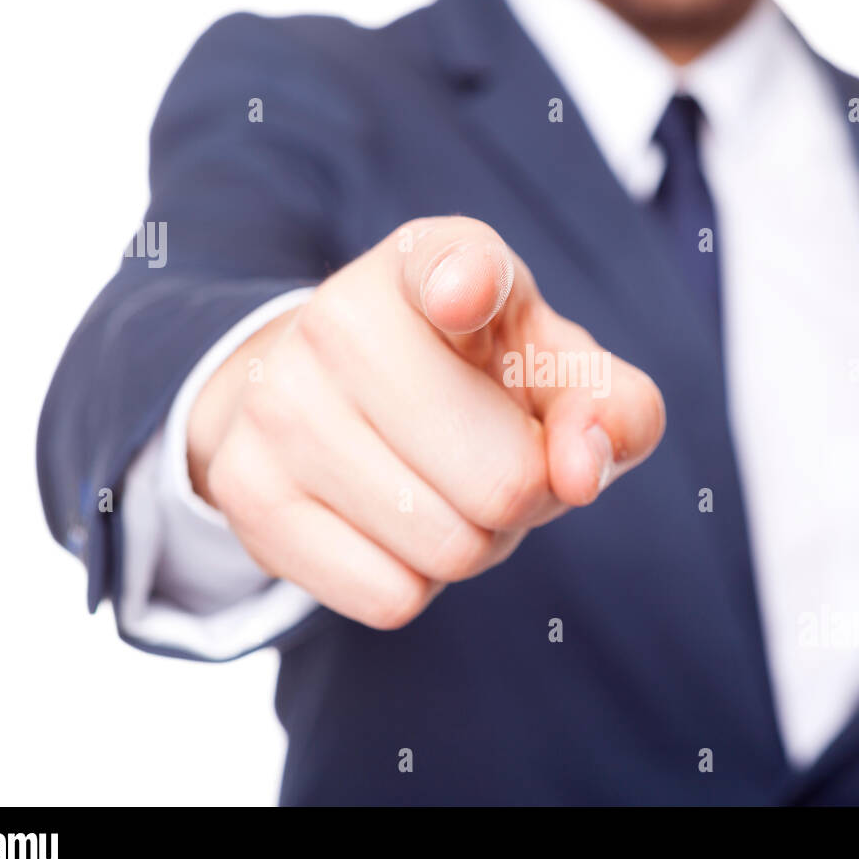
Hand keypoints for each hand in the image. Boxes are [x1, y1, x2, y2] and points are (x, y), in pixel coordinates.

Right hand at [187, 217, 665, 628]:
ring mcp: (279, 405)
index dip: (467, 286)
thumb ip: (614, 411)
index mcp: (430, 262)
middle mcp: (339, 316)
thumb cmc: (473, 379)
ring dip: (473, 546)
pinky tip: (387, 524)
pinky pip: (390, 597)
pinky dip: (412, 582)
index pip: (452, 267)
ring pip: (448, 550)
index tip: (464, 295)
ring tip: (441, 489)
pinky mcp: (245, 490)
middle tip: (491, 463)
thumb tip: (580, 474)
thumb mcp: (558, 373)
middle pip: (503, 483)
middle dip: (524, 501)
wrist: (327, 395)